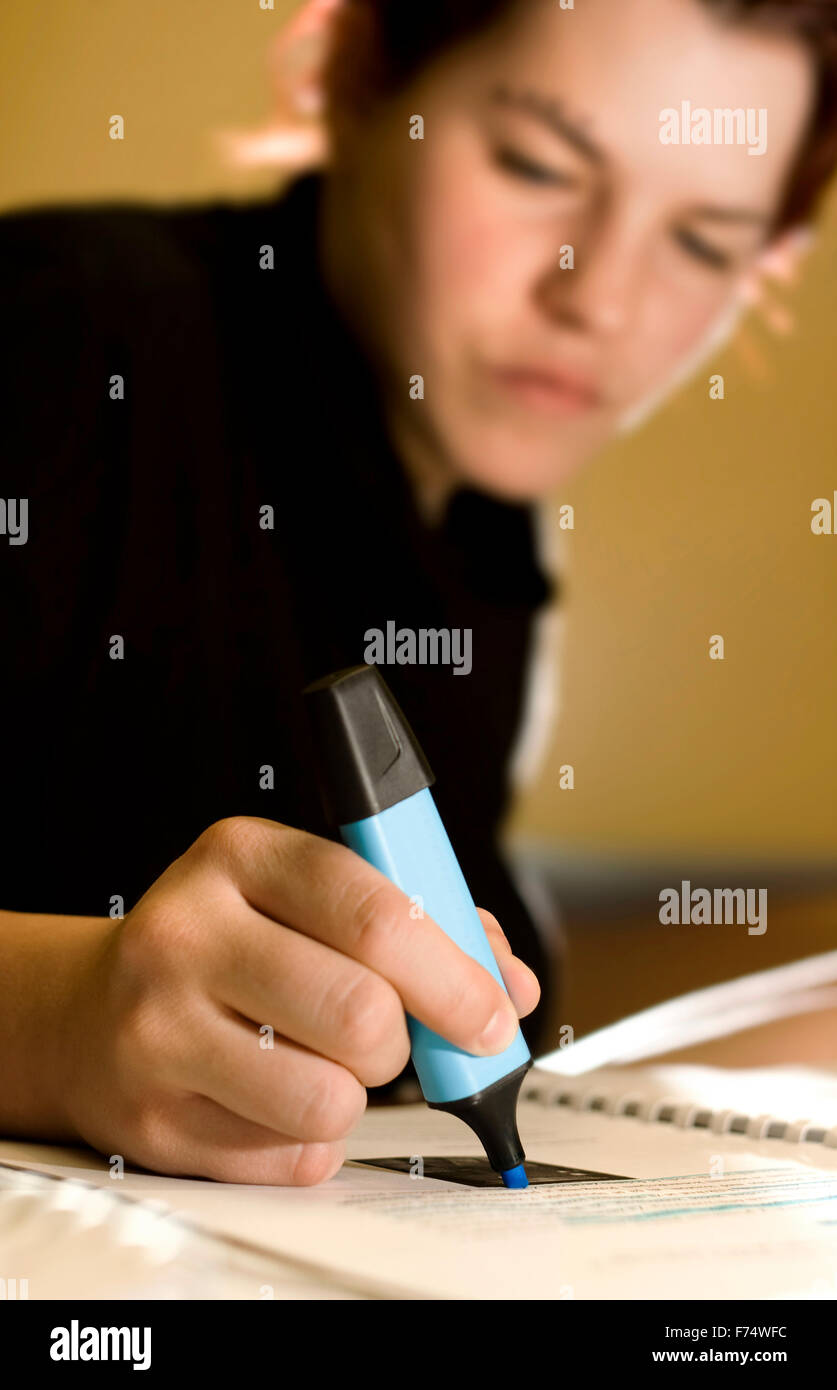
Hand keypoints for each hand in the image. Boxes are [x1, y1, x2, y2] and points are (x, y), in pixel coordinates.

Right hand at [59, 817, 539, 1184]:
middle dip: (406, 1041)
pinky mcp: (153, 1119)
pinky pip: (292, 1157)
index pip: (376, 914)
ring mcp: (159, 1030)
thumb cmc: (228, 944)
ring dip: (357, 1094)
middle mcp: (188, 934)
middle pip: (361, 1013)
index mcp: (241, 857)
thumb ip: (419, 923)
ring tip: (326, 1064)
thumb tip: (507, 985)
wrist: (92, 1010)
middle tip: (397, 1038)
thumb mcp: (306, 894)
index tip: (490, 1015)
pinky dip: (313, 1139)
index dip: (455, 974)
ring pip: (330, 1098)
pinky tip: (277, 1097)